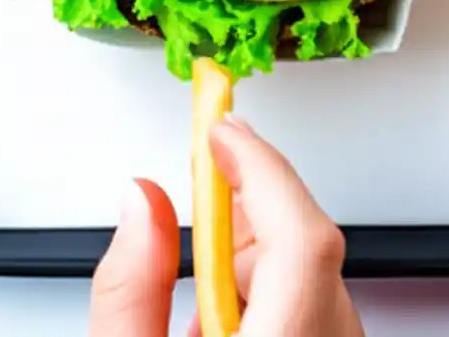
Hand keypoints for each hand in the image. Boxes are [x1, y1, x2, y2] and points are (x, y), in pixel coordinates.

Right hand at [88, 116, 362, 335]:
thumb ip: (131, 291)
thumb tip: (141, 203)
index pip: (301, 237)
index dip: (261, 170)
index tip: (221, 129)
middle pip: (305, 246)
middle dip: (243, 212)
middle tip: (198, 181)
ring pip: (313, 271)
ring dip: (253, 261)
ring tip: (193, 303)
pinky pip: (317, 302)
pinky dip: (272, 293)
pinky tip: (226, 323)